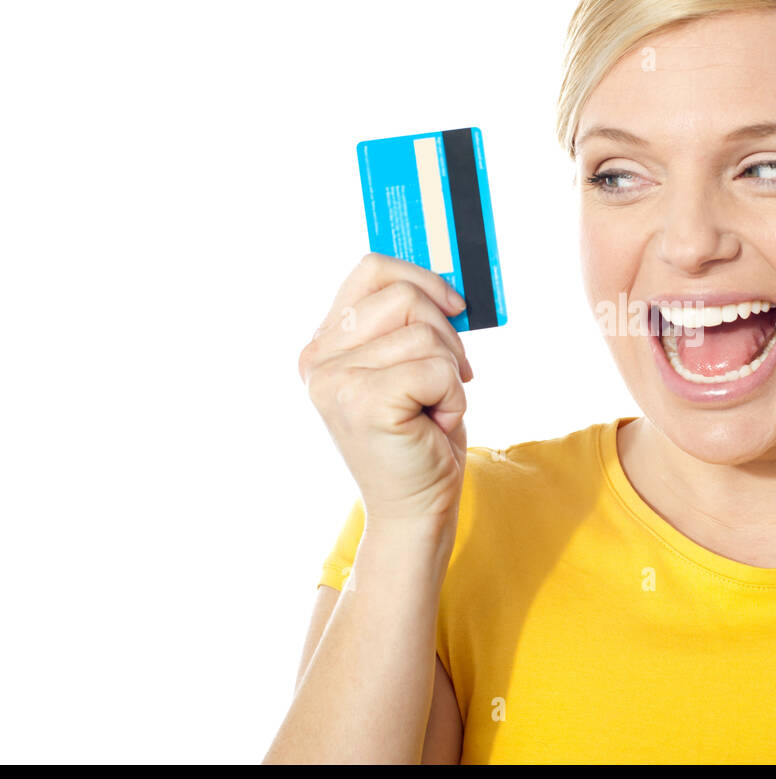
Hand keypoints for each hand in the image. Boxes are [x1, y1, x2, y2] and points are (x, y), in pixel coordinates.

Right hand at [298, 252, 473, 531]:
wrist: (416, 508)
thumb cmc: (420, 437)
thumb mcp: (409, 366)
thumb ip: (409, 321)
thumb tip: (447, 281)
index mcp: (325, 344)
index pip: (372, 270)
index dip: (423, 278)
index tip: (454, 306)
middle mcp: (318, 359)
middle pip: (405, 295)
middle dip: (446, 335)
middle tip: (447, 380)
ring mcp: (334, 380)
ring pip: (425, 333)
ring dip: (450, 373)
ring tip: (431, 409)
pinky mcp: (363, 401)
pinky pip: (437, 368)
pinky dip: (452, 397)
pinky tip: (433, 425)